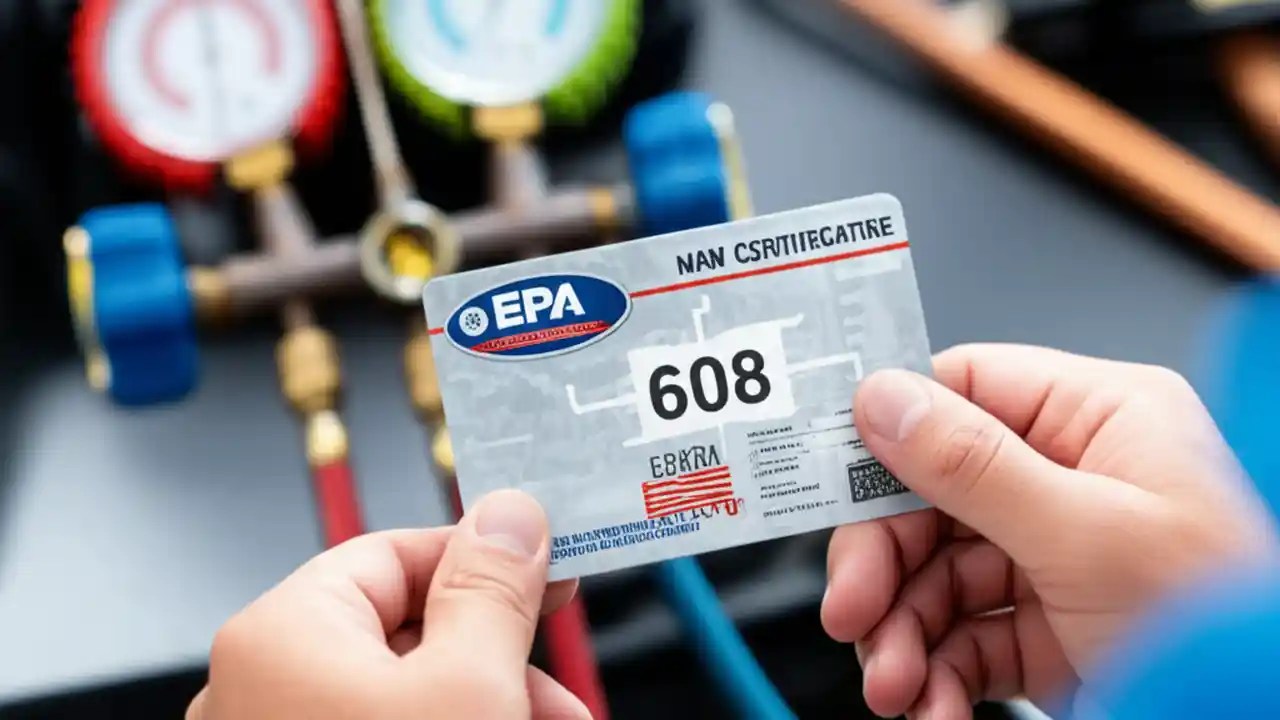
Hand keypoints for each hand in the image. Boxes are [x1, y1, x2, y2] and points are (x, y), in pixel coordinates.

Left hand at [187, 490, 584, 719]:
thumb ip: (491, 589)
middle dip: (500, 654)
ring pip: (402, 689)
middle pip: (408, 630)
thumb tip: (510, 514)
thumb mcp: (467, 684)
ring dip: (488, 698)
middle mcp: (260, 681)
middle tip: (558, 684)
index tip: (548, 569)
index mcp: (282, 632)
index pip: (399, 552)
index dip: (487, 560)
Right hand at [822, 344, 1277, 718]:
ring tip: (894, 683)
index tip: (831, 479)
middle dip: (883, 562)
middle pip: (929, 495)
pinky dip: (932, 672)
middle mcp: (1070, 478)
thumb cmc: (1225, 625)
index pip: (963, 392)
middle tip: (852, 609)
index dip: (889, 434)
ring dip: (900, 632)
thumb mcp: (1086, 535)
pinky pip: (958, 636)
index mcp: (1098, 421)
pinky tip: (932, 703)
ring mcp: (1052, 555)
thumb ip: (973, 464)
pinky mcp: (1041, 627)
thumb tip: (884, 399)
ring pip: (933, 574)